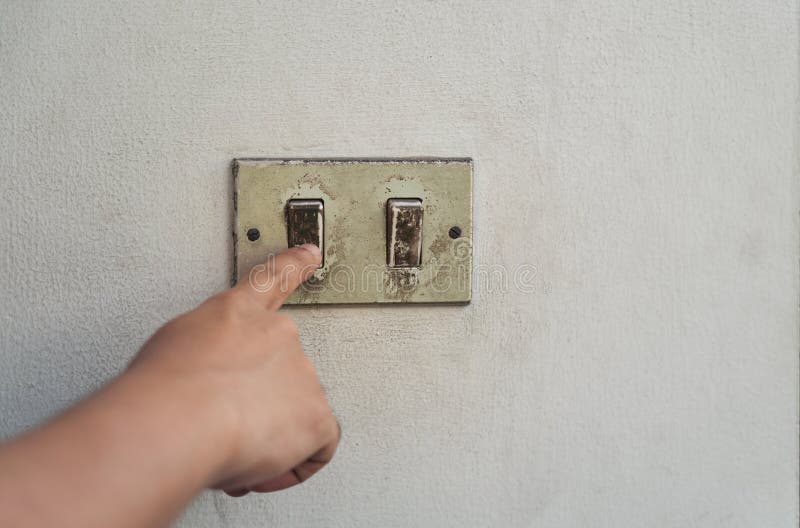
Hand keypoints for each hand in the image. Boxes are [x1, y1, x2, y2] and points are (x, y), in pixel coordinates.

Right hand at [127, 244, 338, 495]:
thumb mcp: (172, 346)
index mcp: (239, 313)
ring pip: (295, 413)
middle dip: (256, 402)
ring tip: (230, 449)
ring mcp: (302, 374)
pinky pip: (318, 446)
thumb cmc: (163, 385)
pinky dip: (294, 464)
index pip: (271, 280)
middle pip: (280, 372)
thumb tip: (204, 377)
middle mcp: (280, 336)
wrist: (180, 414)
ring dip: (268, 435)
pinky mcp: (316, 415)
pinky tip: (264, 469)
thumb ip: (202, 351)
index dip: (294, 264)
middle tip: (225, 424)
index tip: (310, 253)